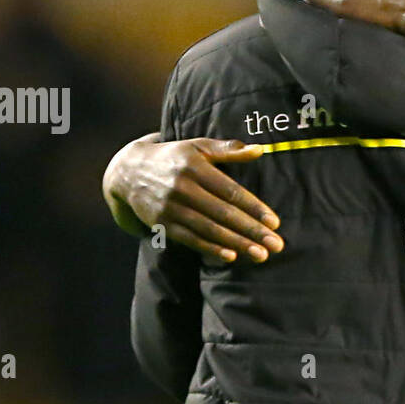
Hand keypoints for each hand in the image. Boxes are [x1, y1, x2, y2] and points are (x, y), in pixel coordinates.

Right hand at [102, 132, 283, 262]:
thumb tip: (260, 150)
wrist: (128, 171)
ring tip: (261, 255)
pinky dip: (211, 249)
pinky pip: (191, 240)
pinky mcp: (162, 224)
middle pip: (223, 213)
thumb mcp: (197, 147)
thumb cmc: (173, 157)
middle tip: (277, 245)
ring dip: (237, 244)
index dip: (254, 208)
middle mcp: (182, 188)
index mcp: (194, 167)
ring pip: (209, 230)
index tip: (275, 222)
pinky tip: (231, 257)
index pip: (230, 191)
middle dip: (252, 231)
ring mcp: (171, 208)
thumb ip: (227, 149)